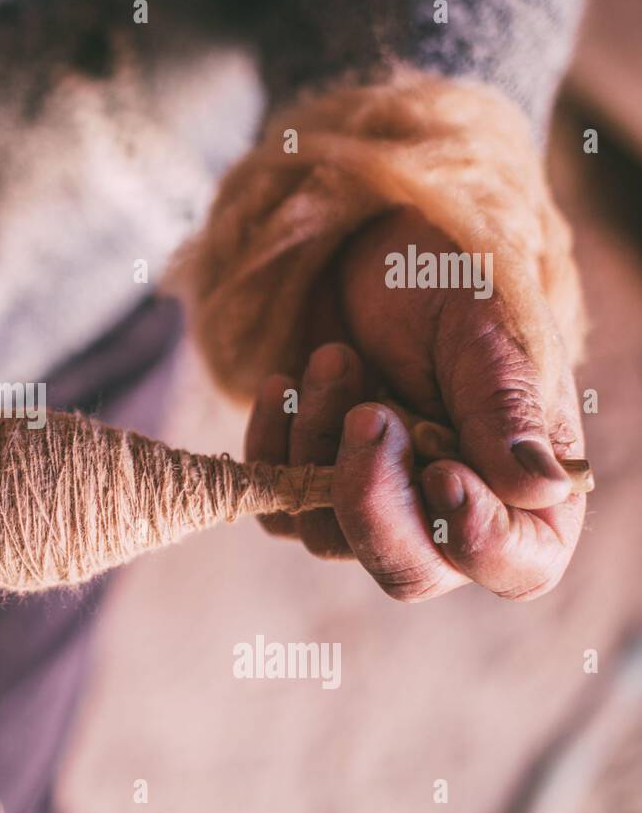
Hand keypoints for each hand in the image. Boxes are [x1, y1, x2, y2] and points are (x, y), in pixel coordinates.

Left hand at [245, 206, 584, 600]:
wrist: (372, 241)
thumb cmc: (449, 277)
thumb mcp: (485, 331)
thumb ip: (506, 409)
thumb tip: (541, 490)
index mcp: (529, 489)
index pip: (512, 563)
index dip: (472, 534)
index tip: (440, 469)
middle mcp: (453, 512)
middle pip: (409, 570)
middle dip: (372, 498)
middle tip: (367, 412)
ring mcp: (377, 502)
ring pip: (328, 536)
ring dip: (321, 446)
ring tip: (336, 357)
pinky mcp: (312, 482)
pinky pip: (275, 504)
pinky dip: (272, 447)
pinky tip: (282, 382)